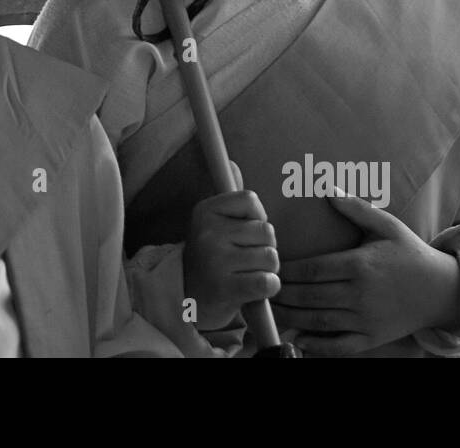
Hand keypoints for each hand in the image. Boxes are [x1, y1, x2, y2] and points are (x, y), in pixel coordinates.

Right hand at [183, 169, 279, 328]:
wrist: (189, 298)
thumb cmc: (211, 256)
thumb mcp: (213, 223)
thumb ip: (230, 199)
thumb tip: (232, 162)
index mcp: (205, 211)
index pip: (251, 200)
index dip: (256, 217)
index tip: (243, 231)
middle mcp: (208, 233)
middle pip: (267, 230)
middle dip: (265, 246)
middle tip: (245, 257)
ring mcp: (216, 261)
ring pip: (271, 257)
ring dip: (267, 268)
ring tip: (246, 272)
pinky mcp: (227, 289)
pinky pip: (268, 281)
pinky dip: (269, 286)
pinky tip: (254, 288)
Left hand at [271, 190, 459, 354]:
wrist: (442, 290)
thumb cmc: (409, 253)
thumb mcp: (387, 226)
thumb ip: (356, 208)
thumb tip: (327, 189)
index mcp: (360, 264)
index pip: (312, 270)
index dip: (285, 271)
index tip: (268, 267)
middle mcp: (360, 294)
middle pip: (310, 297)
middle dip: (281, 295)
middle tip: (260, 289)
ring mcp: (366, 319)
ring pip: (319, 322)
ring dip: (291, 318)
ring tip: (271, 312)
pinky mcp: (372, 338)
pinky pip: (339, 346)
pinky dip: (317, 346)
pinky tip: (298, 340)